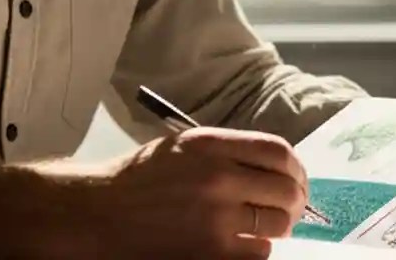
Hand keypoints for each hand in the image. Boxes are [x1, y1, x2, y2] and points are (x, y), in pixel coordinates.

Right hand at [87, 127, 308, 258]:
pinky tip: (246, 244)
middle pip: (285, 190)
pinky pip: (257, 253)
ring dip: (278, 227)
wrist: (100, 213)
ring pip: (277, 224)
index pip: (278, 152)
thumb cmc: (141, 179)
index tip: (296, 179)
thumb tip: (276, 168)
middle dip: (294, 202)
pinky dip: (257, 249)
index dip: (296, 168)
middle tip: (290, 209)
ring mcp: (216, 217)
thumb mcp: (184, 147)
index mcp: (212, 145)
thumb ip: (229, 151)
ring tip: (267, 227)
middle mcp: (218, 177)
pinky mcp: (210, 252)